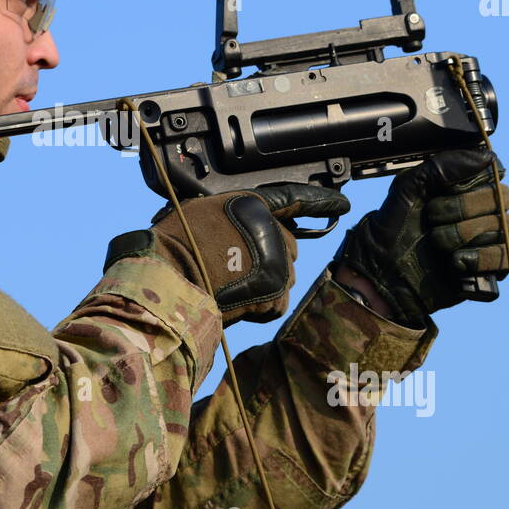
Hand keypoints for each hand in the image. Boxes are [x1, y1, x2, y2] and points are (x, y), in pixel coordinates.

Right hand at [105, 183, 350, 325]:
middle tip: (237, 269)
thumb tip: (240, 229)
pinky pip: (277, 303)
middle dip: (269, 260)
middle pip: (288, 247)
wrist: (168, 277)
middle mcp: (271, 228)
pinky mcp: (276, 289)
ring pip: (283, 277)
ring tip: (230, 286)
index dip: (319, 200)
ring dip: (264, 286)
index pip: (294, 199)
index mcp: (253, 204)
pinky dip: (260, 309)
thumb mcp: (201, 211)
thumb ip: (231, 216)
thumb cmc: (175, 244)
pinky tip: (236, 302)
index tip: (340, 203)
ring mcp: (276, 258)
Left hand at [332, 148, 508, 328]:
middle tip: (433, 219)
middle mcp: (482, 214)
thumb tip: (486, 156)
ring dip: (466, 235)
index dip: (470, 185)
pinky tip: (456, 263)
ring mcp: (487, 242)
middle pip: (501, 201)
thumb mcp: (407, 189)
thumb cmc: (391, 230)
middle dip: (463, 210)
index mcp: (465, 191)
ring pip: (505, 229)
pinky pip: (507, 260)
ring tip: (438, 244)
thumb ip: (440, 167)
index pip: (494, 177)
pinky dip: (482, 260)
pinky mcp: (488, 270)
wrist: (382, 274)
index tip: (442, 192)